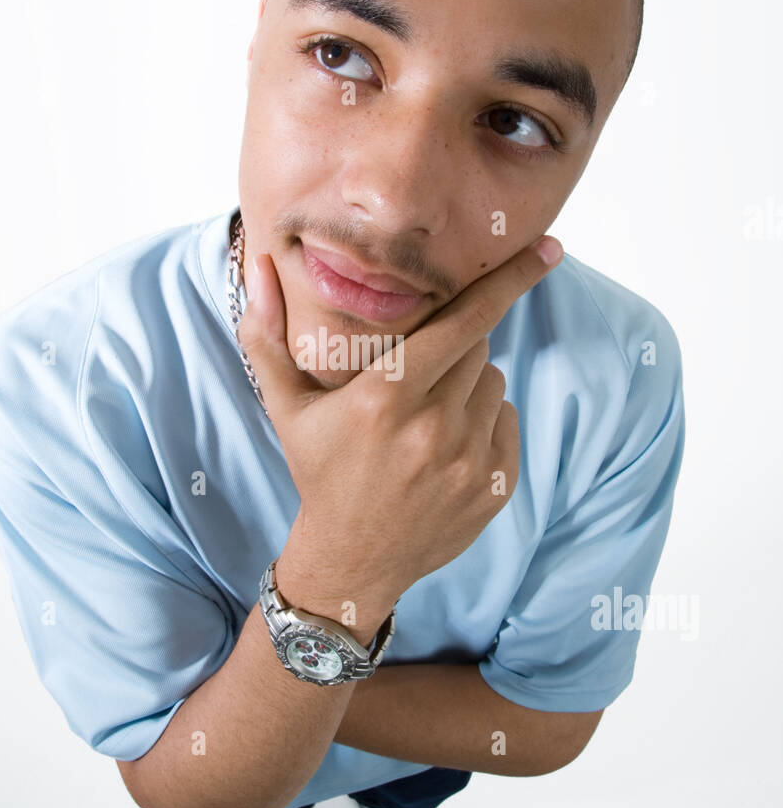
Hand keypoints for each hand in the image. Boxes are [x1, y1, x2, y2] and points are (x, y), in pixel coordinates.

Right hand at [237, 235, 562, 608]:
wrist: (353, 559)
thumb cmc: (320, 471)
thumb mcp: (284, 406)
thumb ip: (266, 333)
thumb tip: (259, 265)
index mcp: (385, 396)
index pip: (463, 320)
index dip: (509, 280)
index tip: (548, 248)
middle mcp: (433, 426)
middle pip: (476, 345)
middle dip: (452, 349)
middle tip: (415, 382)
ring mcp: (469, 459)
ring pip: (493, 380)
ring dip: (467, 387)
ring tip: (425, 421)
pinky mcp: (495, 484)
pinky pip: (506, 419)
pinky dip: (483, 423)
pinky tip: (445, 450)